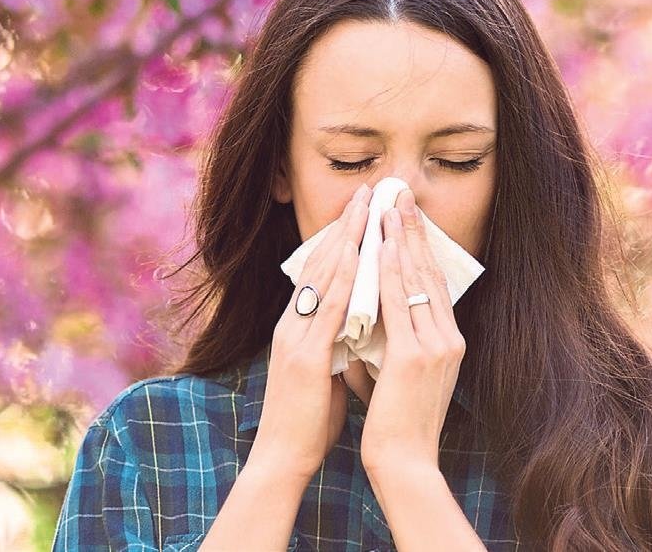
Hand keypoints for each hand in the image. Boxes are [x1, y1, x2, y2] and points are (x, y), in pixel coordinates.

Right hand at [249, 183, 371, 482]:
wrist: (284, 458)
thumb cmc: (308, 419)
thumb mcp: (325, 370)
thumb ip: (336, 343)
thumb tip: (358, 326)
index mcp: (297, 327)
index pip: (320, 271)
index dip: (341, 238)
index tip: (363, 210)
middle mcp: (291, 324)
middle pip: (319, 263)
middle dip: (345, 226)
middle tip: (368, 191)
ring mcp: (295, 337)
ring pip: (322, 277)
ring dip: (346, 239)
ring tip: (365, 208)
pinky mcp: (304, 356)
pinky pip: (328, 309)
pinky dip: (344, 279)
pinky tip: (358, 257)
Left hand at [358, 187, 466, 479]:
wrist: (405, 463)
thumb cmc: (397, 425)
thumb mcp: (400, 376)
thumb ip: (392, 345)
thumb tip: (371, 323)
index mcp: (448, 343)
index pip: (432, 284)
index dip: (419, 247)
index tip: (404, 216)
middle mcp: (449, 338)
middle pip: (429, 272)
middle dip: (413, 231)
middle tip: (400, 194)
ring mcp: (437, 346)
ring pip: (416, 280)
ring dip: (401, 240)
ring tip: (389, 206)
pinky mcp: (417, 356)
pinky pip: (400, 304)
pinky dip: (390, 271)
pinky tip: (381, 246)